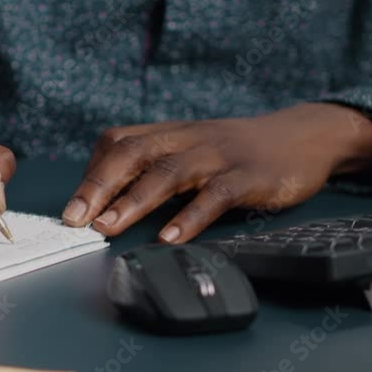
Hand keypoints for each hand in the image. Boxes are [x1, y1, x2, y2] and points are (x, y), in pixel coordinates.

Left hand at [63, 103, 371, 242]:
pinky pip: (215, 196)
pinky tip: (170, 238)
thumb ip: (153, 166)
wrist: (302, 136)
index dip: (91, 174)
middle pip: (133, 153)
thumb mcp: (191, 149)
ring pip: (169, 173)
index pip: (118, 144)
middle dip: (99, 186)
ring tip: (108, 227)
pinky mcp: (249, 177)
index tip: (69, 208)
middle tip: (74, 219)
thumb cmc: (237, 151)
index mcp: (170, 133)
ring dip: (134, 202)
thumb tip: (104, 200)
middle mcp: (188, 139)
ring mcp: (218, 156)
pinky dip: (190, 217)